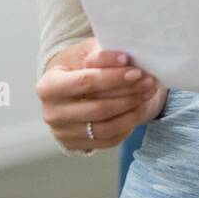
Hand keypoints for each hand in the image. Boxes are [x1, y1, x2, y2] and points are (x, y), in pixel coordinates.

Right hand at [36, 39, 164, 154]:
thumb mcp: (87, 52)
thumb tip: (124, 60)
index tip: (137, 71)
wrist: (70, 88)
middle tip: (150, 82)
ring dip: (132, 112)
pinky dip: (127, 126)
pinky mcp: (75, 145)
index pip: (85, 82)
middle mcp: (52, 112)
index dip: (113, 77)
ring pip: (106, 127)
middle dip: (128, 94)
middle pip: (98, 108)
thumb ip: (102, 55)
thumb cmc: (79, 65)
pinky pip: (108, 140)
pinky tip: (137, 110)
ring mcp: (62, 132)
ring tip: (147, 95)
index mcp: (48, 85)